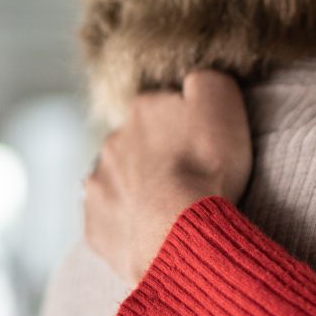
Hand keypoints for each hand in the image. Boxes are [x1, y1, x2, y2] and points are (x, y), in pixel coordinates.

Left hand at [85, 70, 252, 287]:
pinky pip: (109, 221)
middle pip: (137, 146)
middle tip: (188, 181)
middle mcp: (111, 144)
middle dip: (156, 159)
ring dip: (138, 191)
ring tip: (170, 211)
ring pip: (118, 182)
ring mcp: (98, 187)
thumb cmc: (205, 167)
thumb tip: (193, 83)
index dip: (185, 129)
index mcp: (141, 111)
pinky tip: (152, 233)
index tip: (203, 150)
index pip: (162, 111)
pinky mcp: (94, 227)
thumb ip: (206, 82)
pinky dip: (127, 225)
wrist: (178, 230)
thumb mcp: (221, 102)